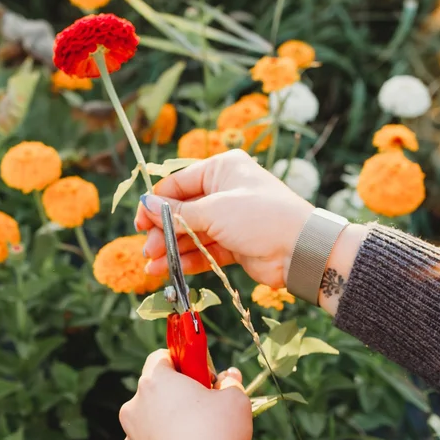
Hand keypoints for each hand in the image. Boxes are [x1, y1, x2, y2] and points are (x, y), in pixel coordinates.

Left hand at [119, 351, 251, 439]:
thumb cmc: (218, 437)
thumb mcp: (235, 401)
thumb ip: (230, 382)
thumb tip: (229, 377)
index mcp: (155, 380)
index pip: (162, 356)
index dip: (186, 361)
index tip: (204, 375)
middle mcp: (135, 403)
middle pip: (158, 386)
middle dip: (181, 391)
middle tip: (208, 403)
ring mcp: (132, 432)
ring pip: (154, 415)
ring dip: (174, 417)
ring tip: (203, 433)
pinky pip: (153, 439)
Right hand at [134, 149, 312, 287]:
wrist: (300, 250)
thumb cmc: (260, 217)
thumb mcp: (214, 210)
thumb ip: (178, 212)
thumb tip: (146, 205)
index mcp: (222, 169)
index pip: (178, 184)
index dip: (156, 204)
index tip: (140, 223)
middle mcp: (224, 190)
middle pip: (182, 211)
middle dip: (163, 230)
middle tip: (148, 249)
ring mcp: (229, 219)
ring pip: (191, 233)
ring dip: (172, 248)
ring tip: (153, 266)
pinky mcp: (234, 244)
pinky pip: (203, 250)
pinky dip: (187, 260)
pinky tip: (168, 269)